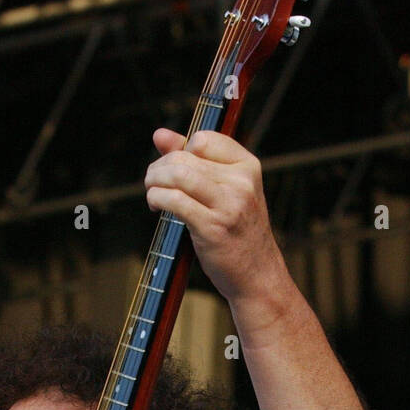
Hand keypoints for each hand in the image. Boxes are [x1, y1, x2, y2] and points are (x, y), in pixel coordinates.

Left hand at [144, 128, 286, 303]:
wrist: (257, 274)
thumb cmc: (237, 232)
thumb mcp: (224, 190)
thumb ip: (192, 160)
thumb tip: (159, 134)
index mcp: (247, 166)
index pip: (202, 139)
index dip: (180, 150)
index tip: (174, 169)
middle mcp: (242, 181)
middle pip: (184, 157)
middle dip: (159, 168)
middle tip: (152, 183)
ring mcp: (229, 204)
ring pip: (177, 175)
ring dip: (154, 182)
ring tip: (152, 194)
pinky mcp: (213, 227)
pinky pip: (174, 200)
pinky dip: (156, 199)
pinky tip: (155, 207)